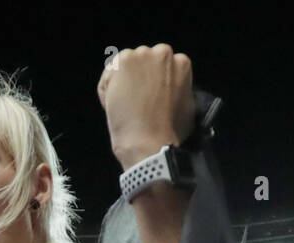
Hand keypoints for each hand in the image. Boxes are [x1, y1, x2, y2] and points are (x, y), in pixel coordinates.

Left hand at [97, 44, 193, 168]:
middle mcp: (164, 53)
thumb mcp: (187, 106)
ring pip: (123, 66)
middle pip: (140, 62)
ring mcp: (143, 55)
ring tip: (123, 106)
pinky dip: (106, 89)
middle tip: (132, 102)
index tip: (145, 99)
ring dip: (119, 84)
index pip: (157, 66)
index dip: (148, 84)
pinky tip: (113, 104)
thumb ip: (180, 91)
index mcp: (182, 63)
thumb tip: (176, 93)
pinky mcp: (124, 62)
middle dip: (134, 80)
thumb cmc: (168, 130)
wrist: (149, 139)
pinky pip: (108, 73)